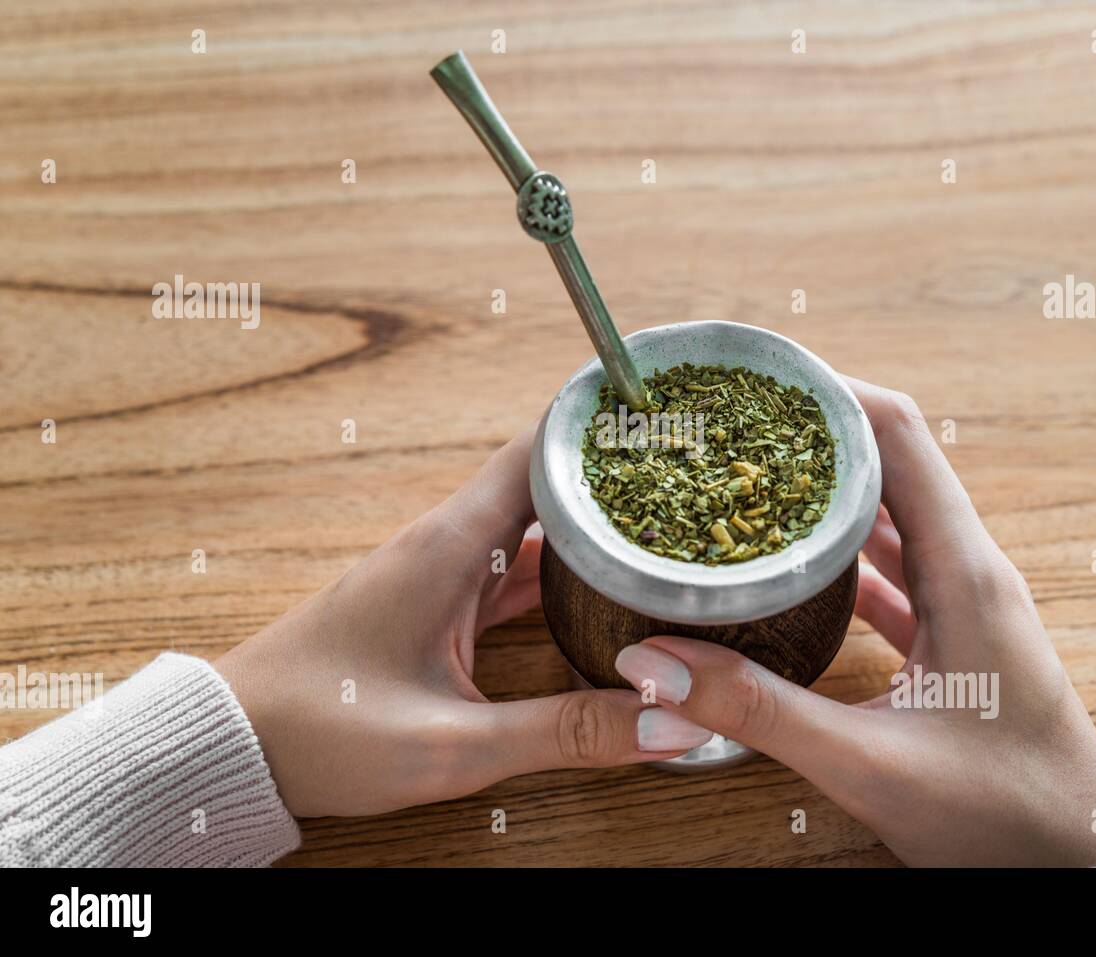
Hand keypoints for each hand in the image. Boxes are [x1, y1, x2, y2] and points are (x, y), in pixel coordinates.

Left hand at [215, 423, 712, 817]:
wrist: (233, 746)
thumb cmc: (320, 733)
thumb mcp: (456, 744)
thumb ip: (567, 733)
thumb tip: (669, 727)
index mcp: (449, 546)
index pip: (539, 451)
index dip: (603, 428)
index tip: (667, 417)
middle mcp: (446, 543)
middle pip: (547, 484)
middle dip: (615, 480)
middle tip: (692, 477)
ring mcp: (437, 571)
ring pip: (529, 528)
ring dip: (588, 529)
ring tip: (662, 531)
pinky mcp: (431, 604)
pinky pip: (507, 569)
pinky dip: (555, 572)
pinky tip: (597, 593)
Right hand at [612, 377, 1095, 865]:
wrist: (1081, 870)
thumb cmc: (1004, 815)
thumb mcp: (869, 763)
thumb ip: (758, 711)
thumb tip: (654, 665)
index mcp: (966, 572)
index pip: (900, 435)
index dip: (832, 393)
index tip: (760, 379)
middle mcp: (971, 570)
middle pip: (890, 463)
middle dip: (813, 435)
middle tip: (733, 427)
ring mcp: (966, 603)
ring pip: (892, 516)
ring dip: (827, 494)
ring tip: (750, 478)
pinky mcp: (957, 637)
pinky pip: (896, 570)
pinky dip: (843, 555)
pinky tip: (789, 566)